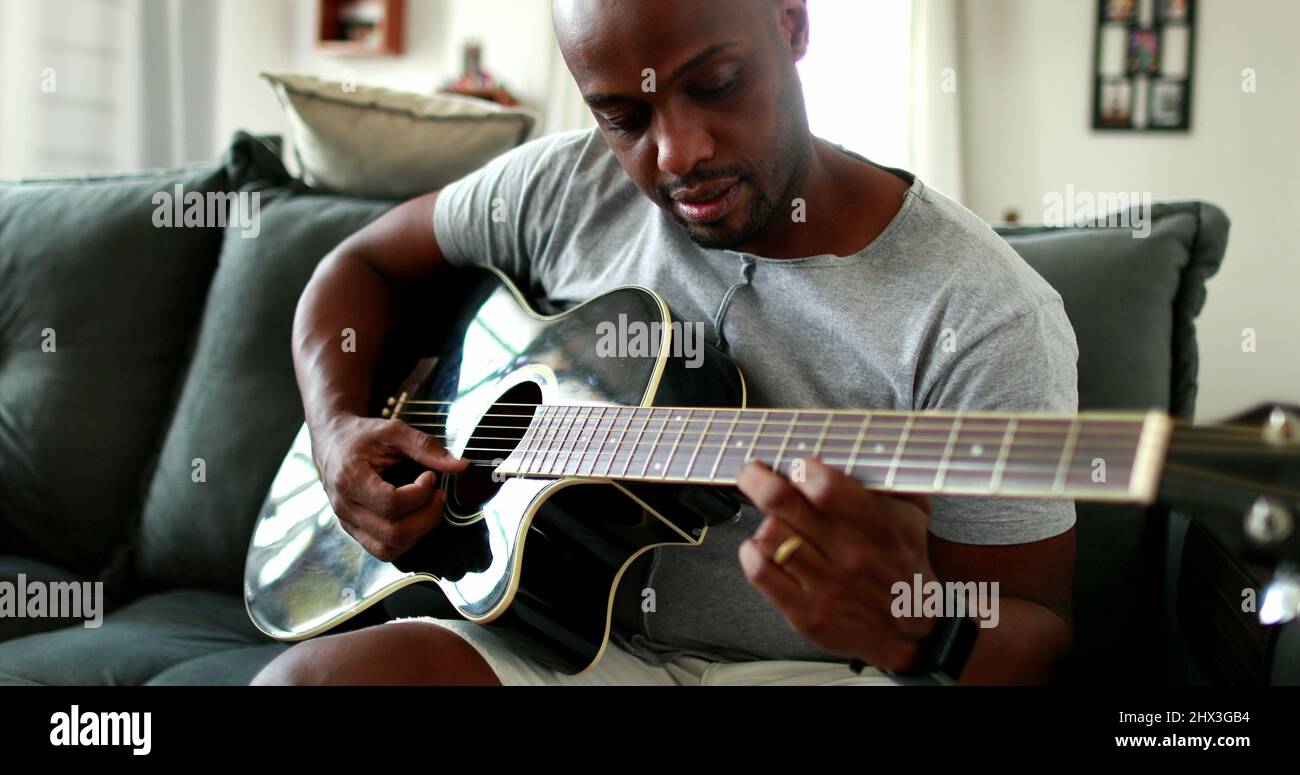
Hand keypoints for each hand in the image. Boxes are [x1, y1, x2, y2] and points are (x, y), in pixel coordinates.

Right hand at [312, 414, 468, 561]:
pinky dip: (407, 539)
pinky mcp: (355, 531)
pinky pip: (384, 549)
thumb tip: (461, 466)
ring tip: (428, 507)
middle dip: (427, 517)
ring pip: (389, 549)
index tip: (430, 477)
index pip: (391, 504)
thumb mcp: (393, 431)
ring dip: (419, 532)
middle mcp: (345, 507)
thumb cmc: (361, 436)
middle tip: (439, 495)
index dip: (420, 494)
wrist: (333, 442)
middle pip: (393, 533)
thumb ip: (426, 447)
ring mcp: (348, 523)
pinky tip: (415, 517)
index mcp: (349, 479)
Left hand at [736, 457, 937, 671]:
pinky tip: (763, 546)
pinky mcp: (806, 613)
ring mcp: (826, 587)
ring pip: (770, 534)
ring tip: (774, 519)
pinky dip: (752, 551)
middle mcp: (851, 556)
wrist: (909, 631)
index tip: (798, 465)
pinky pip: (760, 571)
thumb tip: (855, 447)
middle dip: (758, 480)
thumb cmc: (904, 564)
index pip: (826, 488)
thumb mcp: (912, 514)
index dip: (803, 469)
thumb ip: (886, 478)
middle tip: (753, 472)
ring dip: (765, 520)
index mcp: (879, 527)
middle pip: (784, 504)